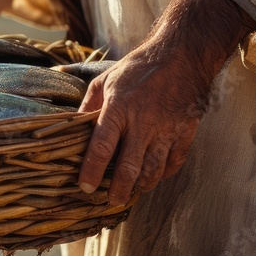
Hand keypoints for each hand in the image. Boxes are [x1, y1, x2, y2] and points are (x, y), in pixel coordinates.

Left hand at [78, 0, 255, 204]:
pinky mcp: (186, 131)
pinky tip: (154, 176)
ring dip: (141, 186)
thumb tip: (69, 126)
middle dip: (118, 190)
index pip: (101, 147)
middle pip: (129, 167)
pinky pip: (175, 162)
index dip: (91, 171)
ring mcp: (167, 128)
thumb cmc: (138, 68)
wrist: (181, 55)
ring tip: (131, 192)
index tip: (84, 186)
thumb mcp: (105, 80)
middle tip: (110, 200)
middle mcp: (143, 121)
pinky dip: (164, 174)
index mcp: (118, 107)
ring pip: (154, 170)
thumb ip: (88, 106)